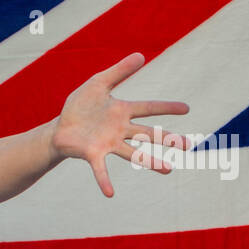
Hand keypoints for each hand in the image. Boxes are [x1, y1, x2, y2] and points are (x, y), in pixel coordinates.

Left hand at [50, 53, 189, 197]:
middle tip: (188, 146)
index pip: (149, 108)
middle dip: (168, 139)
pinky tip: (110, 194)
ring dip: (150, 162)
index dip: (167, 108)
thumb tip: (141, 55)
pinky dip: (105, 181)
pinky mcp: (93, 154)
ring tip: (168, 170)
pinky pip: (101, 169)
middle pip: (148, 134)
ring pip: (133, 154)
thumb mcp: (98, 83)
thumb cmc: (79, 107)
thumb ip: (119, 71)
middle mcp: (120, 129)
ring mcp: (108, 143)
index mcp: (122, 111)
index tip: (186, 108)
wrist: (59, 127)